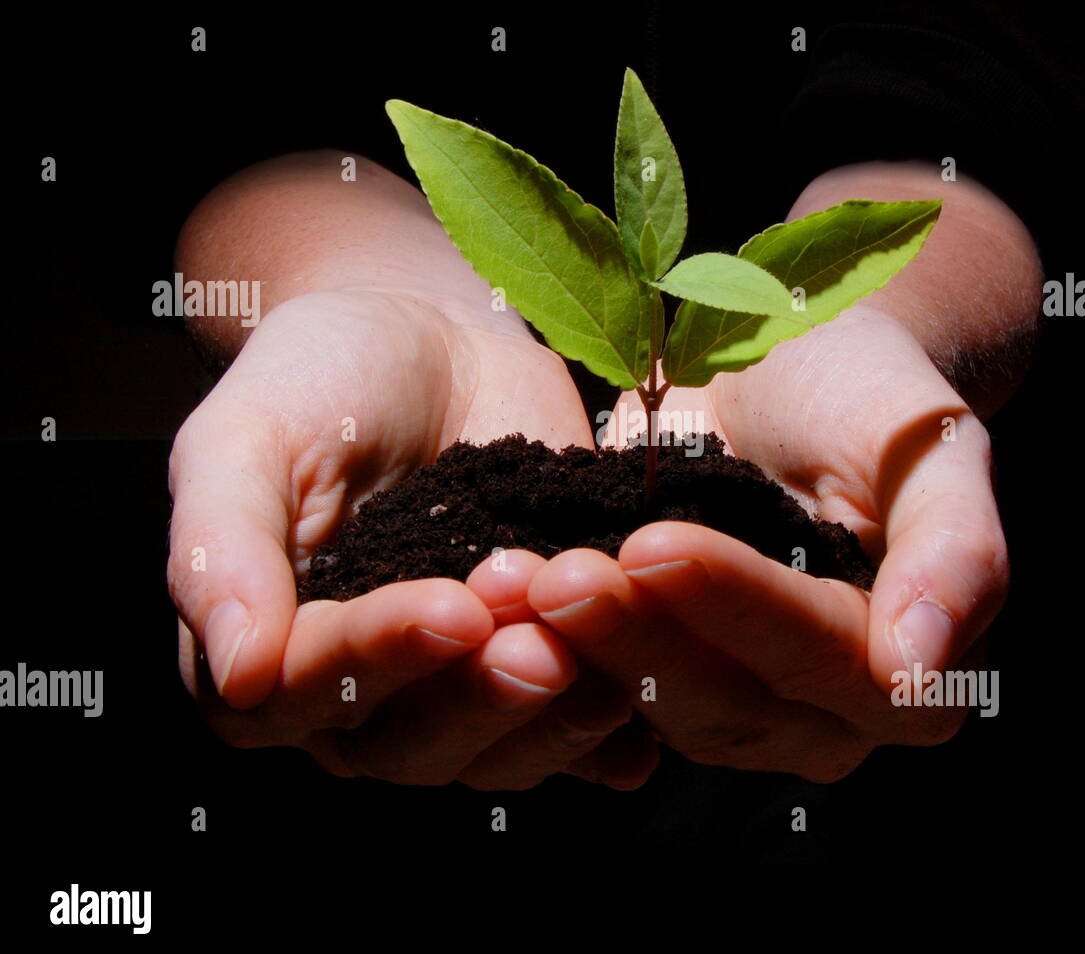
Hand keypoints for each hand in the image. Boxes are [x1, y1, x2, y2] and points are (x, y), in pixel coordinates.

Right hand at [168, 287, 650, 787]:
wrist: (437, 343)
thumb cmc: (324, 378)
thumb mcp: (247, 437)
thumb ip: (223, 546)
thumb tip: (236, 670)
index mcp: (273, 651)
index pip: (308, 693)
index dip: (377, 660)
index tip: (449, 609)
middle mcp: (366, 696)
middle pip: (410, 746)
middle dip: (479, 698)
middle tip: (538, 645)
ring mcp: (461, 686)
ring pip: (498, 753)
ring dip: (551, 718)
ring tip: (595, 651)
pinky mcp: (547, 664)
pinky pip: (579, 733)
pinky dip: (614, 734)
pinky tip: (647, 714)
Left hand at [527, 163, 1035, 780]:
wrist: (793, 371)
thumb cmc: (872, 393)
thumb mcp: (932, 444)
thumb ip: (956, 550)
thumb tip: (920, 672)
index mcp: (914, 673)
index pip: (823, 656)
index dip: (738, 606)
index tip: (655, 543)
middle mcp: (828, 715)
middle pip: (730, 698)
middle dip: (639, 634)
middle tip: (556, 572)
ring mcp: (742, 710)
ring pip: (658, 706)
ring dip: (584, 647)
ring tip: (517, 582)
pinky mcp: (668, 684)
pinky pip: (607, 687)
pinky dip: (558, 646)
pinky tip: (504, 595)